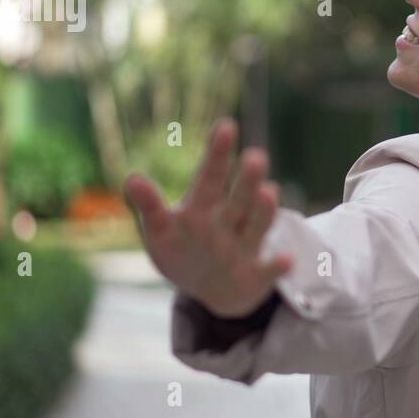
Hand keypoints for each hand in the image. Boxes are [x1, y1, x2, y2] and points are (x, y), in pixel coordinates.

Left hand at [124, 118, 292, 317]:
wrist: (218, 292)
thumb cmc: (185, 251)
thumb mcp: (160, 231)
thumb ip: (151, 207)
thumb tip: (131, 178)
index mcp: (205, 207)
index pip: (211, 177)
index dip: (218, 153)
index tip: (227, 126)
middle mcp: (230, 222)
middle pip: (238, 199)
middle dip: (246, 180)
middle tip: (256, 156)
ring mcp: (245, 249)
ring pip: (256, 227)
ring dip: (263, 212)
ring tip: (268, 192)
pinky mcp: (256, 277)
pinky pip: (268, 271)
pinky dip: (277, 266)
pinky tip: (286, 260)